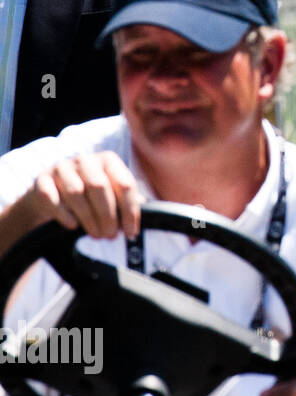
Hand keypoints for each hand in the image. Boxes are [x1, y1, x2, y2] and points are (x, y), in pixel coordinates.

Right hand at [21, 151, 142, 238]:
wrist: (50, 196)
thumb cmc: (90, 197)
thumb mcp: (111, 195)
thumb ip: (130, 203)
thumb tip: (153, 216)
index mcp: (108, 160)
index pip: (125, 184)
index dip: (130, 210)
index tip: (131, 232)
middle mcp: (85, 160)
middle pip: (100, 187)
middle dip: (108, 215)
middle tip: (110, 235)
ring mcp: (61, 167)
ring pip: (76, 192)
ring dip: (88, 218)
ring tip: (96, 234)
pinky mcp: (41, 180)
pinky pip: (51, 197)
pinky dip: (63, 213)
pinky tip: (73, 225)